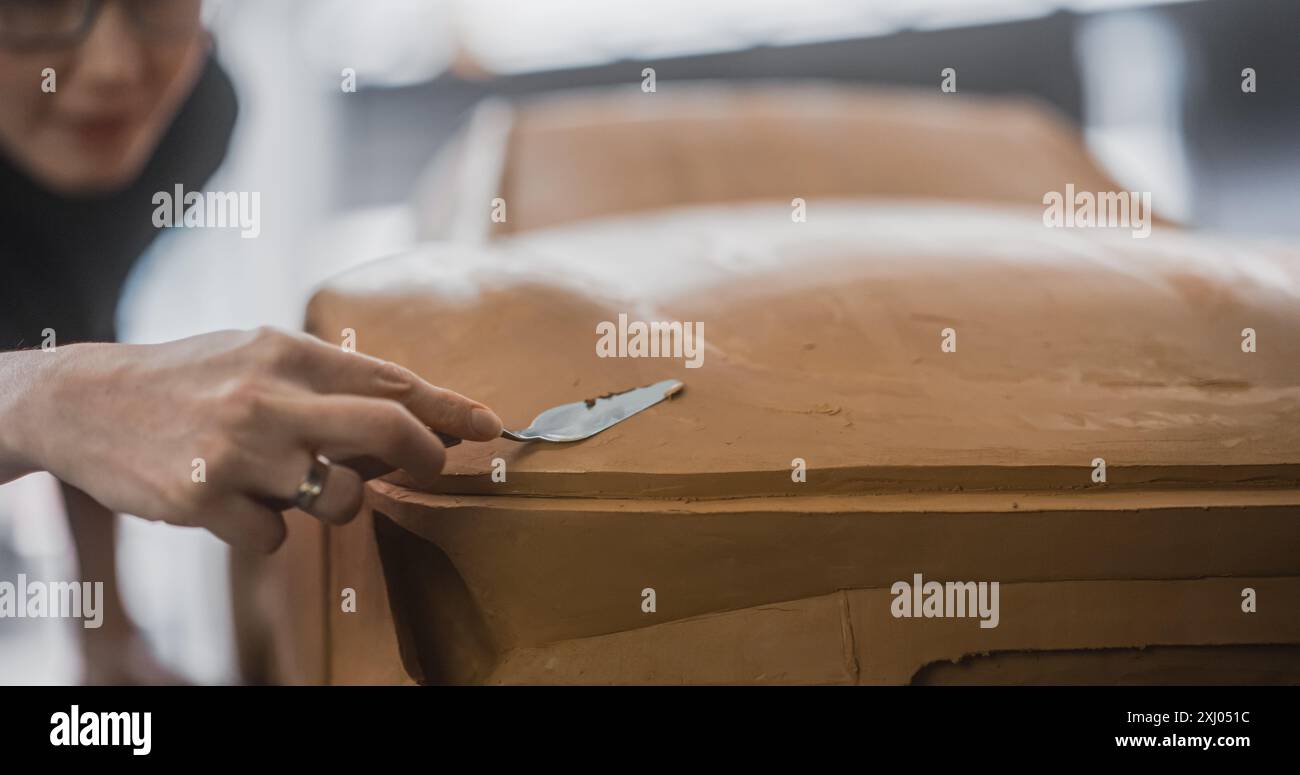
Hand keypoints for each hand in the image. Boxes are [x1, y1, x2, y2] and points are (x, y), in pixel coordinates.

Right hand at [0, 328, 501, 551]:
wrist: (87, 401)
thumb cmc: (192, 379)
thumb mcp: (259, 355)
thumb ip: (327, 383)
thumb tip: (409, 421)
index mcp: (287, 353)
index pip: (390, 381)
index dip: (449, 407)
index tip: (490, 424)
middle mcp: (269, 397)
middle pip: (387, 431)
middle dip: (426, 455)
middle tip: (434, 466)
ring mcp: (239, 450)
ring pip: (340, 497)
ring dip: (332, 500)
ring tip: (288, 480)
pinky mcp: (206, 499)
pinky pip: (278, 535)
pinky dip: (267, 527)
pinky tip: (233, 501)